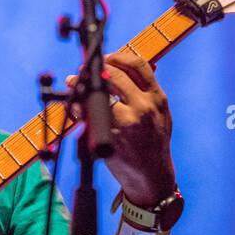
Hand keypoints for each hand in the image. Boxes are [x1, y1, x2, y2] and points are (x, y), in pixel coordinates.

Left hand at [68, 50, 175, 207]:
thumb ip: (147, 92)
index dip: (118, 57)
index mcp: (157, 98)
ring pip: (99, 94)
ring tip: (73, 83)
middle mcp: (144, 107)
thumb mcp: (160, 114)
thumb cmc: (154, 143)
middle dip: (96, 69)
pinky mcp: (111, 136)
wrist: (153, 177)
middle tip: (83, 70)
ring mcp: (127, 122)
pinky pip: (88, 115)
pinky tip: (74, 106)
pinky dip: (78, 108)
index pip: (139, 64)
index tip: (106, 58)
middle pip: (116, 75)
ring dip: (81, 85)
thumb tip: (126, 68)